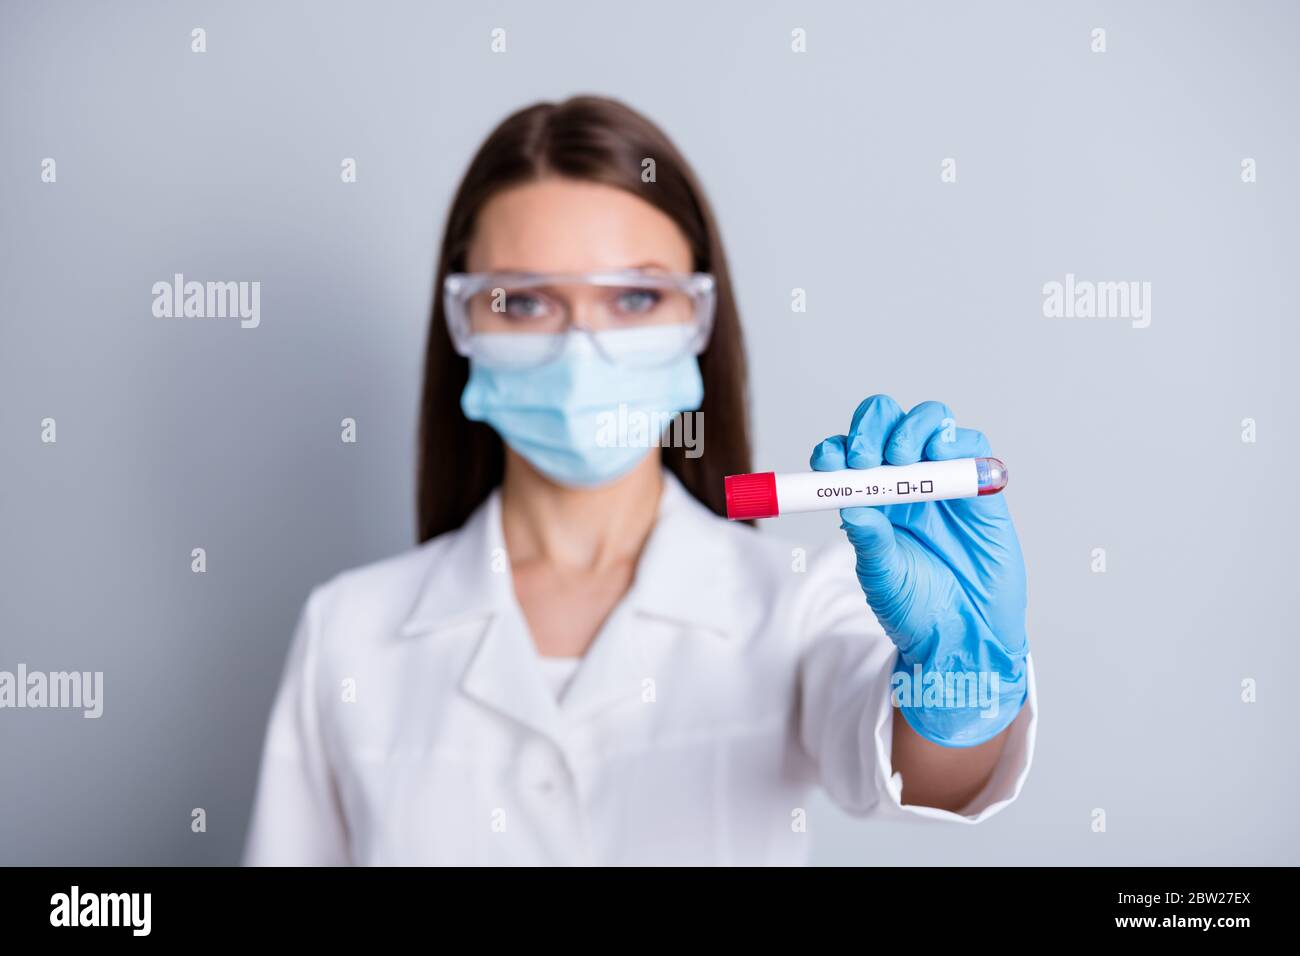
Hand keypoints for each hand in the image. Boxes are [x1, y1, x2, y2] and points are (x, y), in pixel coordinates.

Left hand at [811, 395, 1028, 746]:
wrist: (966, 634)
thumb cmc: (918, 608)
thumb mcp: (883, 577)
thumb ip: (870, 542)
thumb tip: (851, 508)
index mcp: (869, 498)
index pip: (845, 455)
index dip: (836, 450)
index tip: (830, 464)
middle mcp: (903, 479)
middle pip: (884, 424)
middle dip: (871, 428)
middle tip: (866, 456)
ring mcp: (941, 477)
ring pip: (927, 422)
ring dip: (911, 428)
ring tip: (902, 456)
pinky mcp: (979, 484)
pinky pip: (970, 444)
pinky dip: (954, 437)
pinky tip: (941, 452)